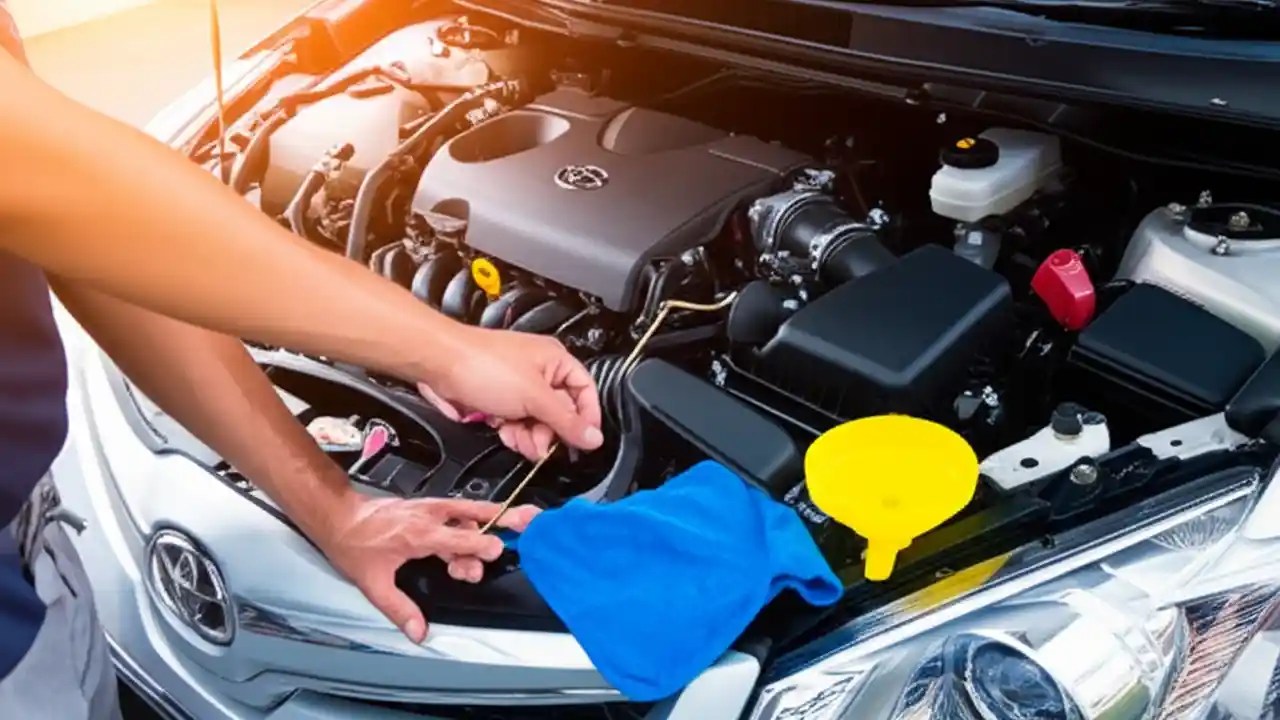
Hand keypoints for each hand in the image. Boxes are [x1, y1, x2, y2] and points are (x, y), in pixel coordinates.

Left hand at [316, 494, 540, 641]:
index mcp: (420, 533)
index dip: (481, 544)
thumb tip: (419, 631)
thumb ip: (399, 608)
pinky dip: (470, 523)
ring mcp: (429, 509)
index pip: (461, 536)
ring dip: (484, 527)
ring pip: (468, 513)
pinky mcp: (427, 508)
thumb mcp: (373, 583)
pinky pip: (457, 513)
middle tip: (529, 519)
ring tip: (493, 546)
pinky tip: (473, 536)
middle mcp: (429, 516)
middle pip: (475, 514)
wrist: (338, 517)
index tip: (498, 551)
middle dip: (503, 517)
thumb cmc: (354, 544)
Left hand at [418, 327, 603, 460]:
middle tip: (539, 446)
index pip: (585, 392)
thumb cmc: (484, 366)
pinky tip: (503, 432)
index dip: (586, 417)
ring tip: (517, 440)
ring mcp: (518, 384)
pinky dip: (512, 431)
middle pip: (559, 411)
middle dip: (549, 432)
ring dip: (529, 435)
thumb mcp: (534, 398)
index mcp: (556, 361)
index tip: (583, 441)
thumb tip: (594, 438)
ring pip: (536, 420)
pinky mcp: (499, 397)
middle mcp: (540, 371)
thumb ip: (566, 421)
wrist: (440, 364)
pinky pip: (516, 420)